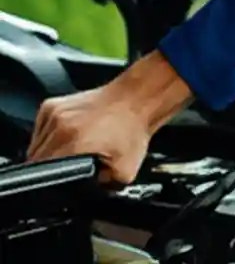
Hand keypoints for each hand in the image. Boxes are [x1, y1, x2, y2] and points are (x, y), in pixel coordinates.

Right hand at [26, 50, 193, 184]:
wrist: (137, 101)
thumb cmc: (133, 130)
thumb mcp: (124, 171)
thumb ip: (102, 188)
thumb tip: (88, 195)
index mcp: (71, 143)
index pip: (43, 172)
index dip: (53, 181)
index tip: (64, 181)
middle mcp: (58, 127)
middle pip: (36, 159)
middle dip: (52, 167)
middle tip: (74, 164)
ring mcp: (53, 114)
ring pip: (35, 145)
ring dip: (48, 152)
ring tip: (73, 149)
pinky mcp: (51, 106)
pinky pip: (39, 131)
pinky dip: (49, 137)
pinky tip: (68, 137)